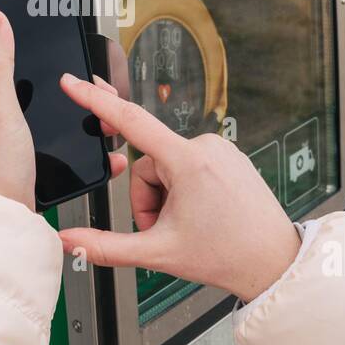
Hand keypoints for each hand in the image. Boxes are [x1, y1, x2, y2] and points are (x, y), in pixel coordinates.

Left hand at [0, 11, 126, 210]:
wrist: (2, 223)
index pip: (28, 71)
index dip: (60, 68)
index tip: (86, 72)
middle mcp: (7, 123)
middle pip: (53, 97)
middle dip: (85, 98)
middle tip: (105, 102)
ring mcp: (23, 146)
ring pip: (65, 125)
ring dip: (91, 124)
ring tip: (109, 126)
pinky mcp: (38, 169)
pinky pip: (70, 153)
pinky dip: (91, 153)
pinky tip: (104, 156)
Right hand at [56, 73, 299, 301]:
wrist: (274, 263)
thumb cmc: (228, 255)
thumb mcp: (158, 254)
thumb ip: (106, 247)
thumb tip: (71, 242)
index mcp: (188, 161)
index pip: (129, 121)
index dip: (94, 99)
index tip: (74, 82)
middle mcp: (206, 146)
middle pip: (147, 165)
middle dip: (146, 199)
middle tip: (166, 230)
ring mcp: (220, 150)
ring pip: (166, 169)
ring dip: (165, 199)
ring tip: (187, 226)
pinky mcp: (228, 158)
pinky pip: (188, 168)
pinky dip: (183, 192)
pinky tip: (201, 214)